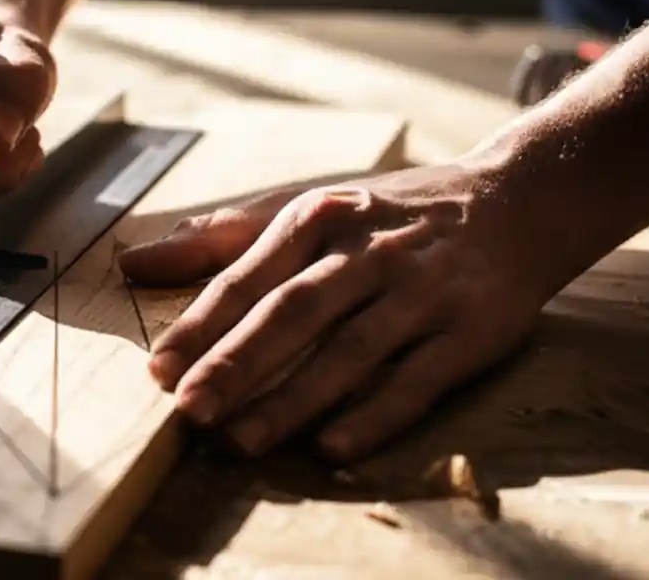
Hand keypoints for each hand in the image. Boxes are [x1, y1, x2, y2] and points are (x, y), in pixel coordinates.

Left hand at [119, 163, 549, 461]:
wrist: (516, 201)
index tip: (158, 367)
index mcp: (320, 216)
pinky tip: (332, 447)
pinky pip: (417, 381)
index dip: (202, 322)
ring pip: (351, 351)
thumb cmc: (386, 213)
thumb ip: (219, 239)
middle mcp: (369, 251)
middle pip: (295, 311)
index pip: (250, 275)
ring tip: (241, 440)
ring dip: (295, 399)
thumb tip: (132, 263)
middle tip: (189, 407)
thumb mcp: (306, 206)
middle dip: (238, 362)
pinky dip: (375, 415)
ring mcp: (422, 292)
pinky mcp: (471, 332)